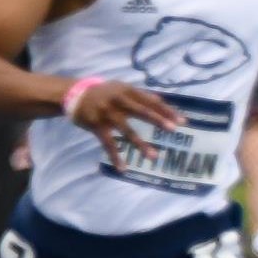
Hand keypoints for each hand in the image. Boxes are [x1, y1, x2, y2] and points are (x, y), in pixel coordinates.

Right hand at [68, 81, 184, 169]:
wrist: (75, 94)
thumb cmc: (105, 92)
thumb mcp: (123, 88)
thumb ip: (142, 96)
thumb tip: (163, 103)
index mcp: (128, 91)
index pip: (151, 101)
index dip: (167, 110)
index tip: (183, 121)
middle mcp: (119, 101)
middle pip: (141, 111)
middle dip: (158, 120)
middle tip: (173, 129)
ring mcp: (107, 114)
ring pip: (126, 130)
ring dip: (140, 144)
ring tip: (154, 156)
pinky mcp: (97, 126)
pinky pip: (108, 144)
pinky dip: (115, 156)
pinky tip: (124, 169)